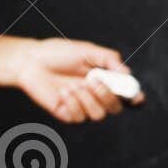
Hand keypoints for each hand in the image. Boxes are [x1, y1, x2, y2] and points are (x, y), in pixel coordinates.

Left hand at [11, 38, 144, 122]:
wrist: (31, 61)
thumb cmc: (59, 53)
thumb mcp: (88, 51)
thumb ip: (109, 60)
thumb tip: (127, 73)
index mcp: (105, 79)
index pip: (126, 94)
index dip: (135, 97)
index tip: (136, 96)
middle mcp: (96, 95)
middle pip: (116, 108)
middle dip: (108, 95)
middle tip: (93, 80)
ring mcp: (83, 106)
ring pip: (99, 115)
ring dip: (88, 99)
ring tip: (73, 85)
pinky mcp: (68, 114)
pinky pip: (79, 117)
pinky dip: (73, 103)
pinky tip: (63, 91)